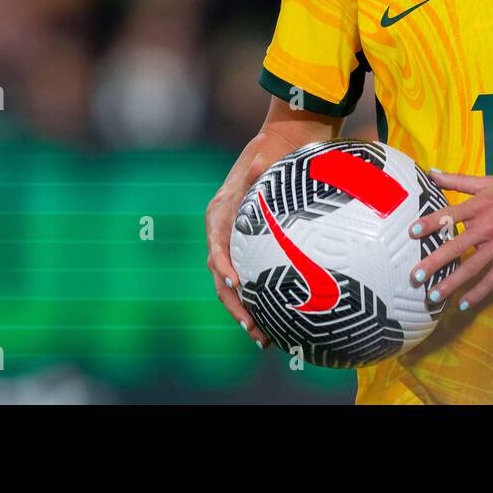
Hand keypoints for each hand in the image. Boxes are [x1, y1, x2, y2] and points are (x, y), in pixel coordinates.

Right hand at [206, 130, 300, 348]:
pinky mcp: (247, 255)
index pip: (216, 246)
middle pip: (221, 278)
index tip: (235, 282)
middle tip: (251, 326)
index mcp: (219, 216)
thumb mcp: (262, 159)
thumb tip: (260, 159)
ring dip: (245, 314)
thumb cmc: (269, 156)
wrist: (273, 154)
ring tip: (263, 338)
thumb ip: (257, 168)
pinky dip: (259, 305)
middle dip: (235, 304)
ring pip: (233, 289)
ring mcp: (233, 248)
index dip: (223, 266)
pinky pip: (250, 285)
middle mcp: (221, 236)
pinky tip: (276, 329)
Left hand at [408, 170, 492, 311]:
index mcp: (480, 206)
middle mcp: (487, 227)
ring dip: (452, 283)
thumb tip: (431, 172)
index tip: (412, 232)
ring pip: (472, 267)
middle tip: (415, 276)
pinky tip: (463, 305)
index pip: (450, 214)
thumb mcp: (488, 182)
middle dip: (435, 262)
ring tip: (434, 296)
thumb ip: (458, 180)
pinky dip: (478, 293)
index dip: (431, 222)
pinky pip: (492, 279)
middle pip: (457, 246)